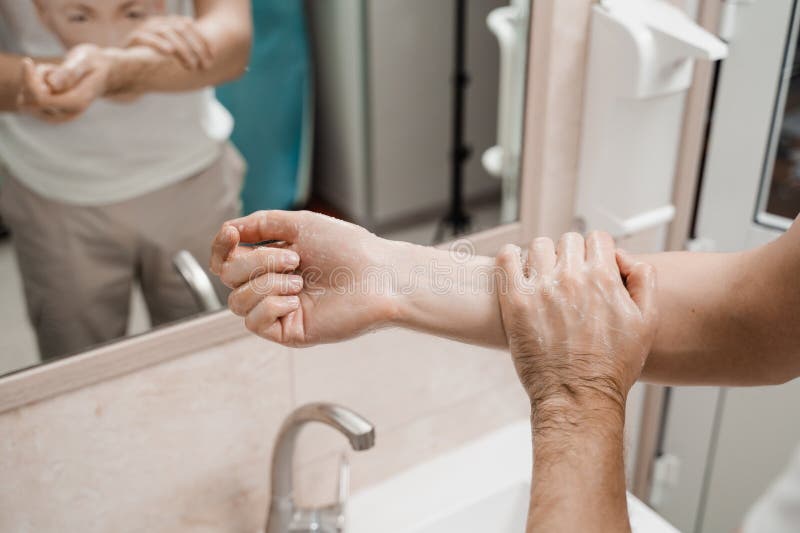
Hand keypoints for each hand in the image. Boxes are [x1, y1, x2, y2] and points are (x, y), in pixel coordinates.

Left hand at [18, 45, 111, 122]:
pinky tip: (50, 78)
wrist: (105, 73)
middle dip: (30, 83)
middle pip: (29, 105)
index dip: (29, 81)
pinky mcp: (52, 113)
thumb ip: (70, 72)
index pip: (41, 99)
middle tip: (48, 68)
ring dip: (32, 84)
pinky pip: (29, 101)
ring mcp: (59, 115)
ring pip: (26, 103)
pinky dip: (33, 87)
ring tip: (53, 72)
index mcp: (77, 103)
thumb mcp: (85, 61)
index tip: (27, 61)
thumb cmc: (95, 63)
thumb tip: (51, 85)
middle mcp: (68, 113)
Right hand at [125, 16, 212, 69]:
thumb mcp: (175, 55)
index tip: (213, 57)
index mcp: (169, 23)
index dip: (203, 41)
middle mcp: (158, 22)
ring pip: (166, 32)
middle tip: (204, 66)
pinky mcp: (134, 38)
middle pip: (181, 29)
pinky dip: (158, 43)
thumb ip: (190, 52)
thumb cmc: (156, 61)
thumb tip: (213, 59)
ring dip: (182, 50)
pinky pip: (146, 37)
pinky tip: (170, 52)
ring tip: (191, 65)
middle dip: (196, 48)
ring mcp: (145, 28)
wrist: (129, 67)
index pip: (190, 26)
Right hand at [210, 211, 398, 346]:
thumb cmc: (349, 249)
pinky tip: (295, 300)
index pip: (227, 260)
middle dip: (256, 262)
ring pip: (236, 301)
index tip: (230, 234)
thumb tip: (227, 228)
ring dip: (266, 284)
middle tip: (295, 258)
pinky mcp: (287, 331)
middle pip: (228, 277)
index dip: (220, 248)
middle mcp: (272, 285)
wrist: (379, 276)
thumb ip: (261, 223)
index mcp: (273, 261)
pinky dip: (270, 306)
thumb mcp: (301, 224)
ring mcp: (279, 310)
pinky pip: (254, 322)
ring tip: (300, 280)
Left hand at [495, 231, 657, 414]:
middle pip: (568, 241)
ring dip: (542, 258)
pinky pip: (506, 259)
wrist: (578, 396)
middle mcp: (570, 277)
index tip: (590, 268)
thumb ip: (643, 280)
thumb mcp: (646, 322)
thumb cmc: (611, 366)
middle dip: (571, 256)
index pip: (597, 239)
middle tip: (568, 279)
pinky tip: (517, 272)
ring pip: (538, 246)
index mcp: (603, 278)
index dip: (596, 253)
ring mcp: (540, 288)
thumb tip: (624, 258)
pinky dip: (510, 259)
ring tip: (544, 279)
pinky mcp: (515, 301)